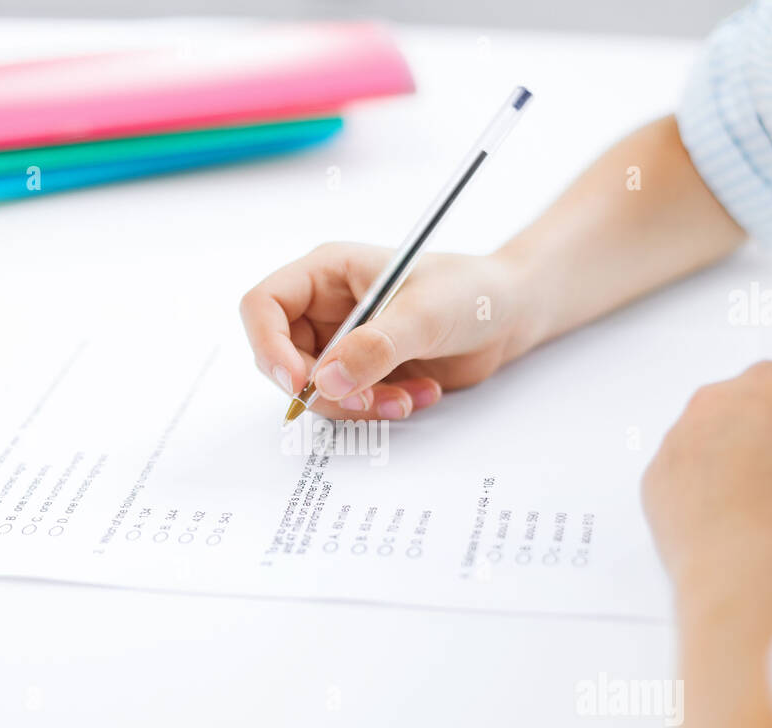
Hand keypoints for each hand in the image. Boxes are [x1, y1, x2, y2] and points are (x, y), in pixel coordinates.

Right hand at [239, 243, 545, 419]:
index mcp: (326, 274)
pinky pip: (349, 406)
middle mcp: (325, 309)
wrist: (508, 315)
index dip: (268, 346)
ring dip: (359, 406)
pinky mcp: (363, 374)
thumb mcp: (425, 313)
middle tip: (371, 400)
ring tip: (408, 397)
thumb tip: (326, 381)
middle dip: (326, 391)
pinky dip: (381, 410)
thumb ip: (376, 346)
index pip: (263, 306)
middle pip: (283, 361)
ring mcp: (341, 344)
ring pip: (316, 392)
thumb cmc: (469, 292)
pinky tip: (420, 393)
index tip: (299, 382)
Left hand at [642, 361, 771, 608]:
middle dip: (754, 437)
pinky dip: (693, 496)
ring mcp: (676, 436)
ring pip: (703, 442)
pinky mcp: (651, 475)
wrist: (749, 567)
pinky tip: (717, 527)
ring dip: (721, 466)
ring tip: (747, 513)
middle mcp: (716, 398)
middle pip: (738, 409)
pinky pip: (677, 478)